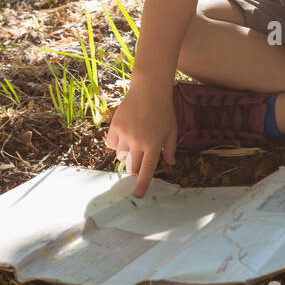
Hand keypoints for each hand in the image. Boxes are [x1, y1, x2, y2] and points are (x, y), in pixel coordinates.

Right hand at [105, 81, 177, 197]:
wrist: (149, 89)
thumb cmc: (163, 109)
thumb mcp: (172, 129)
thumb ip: (170, 148)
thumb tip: (171, 164)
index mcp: (154, 144)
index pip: (147, 170)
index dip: (142, 184)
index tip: (138, 195)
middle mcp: (138, 141)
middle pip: (132, 166)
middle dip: (134, 169)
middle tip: (138, 163)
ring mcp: (125, 134)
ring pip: (122, 156)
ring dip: (127, 156)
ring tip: (134, 143)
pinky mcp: (115, 127)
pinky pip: (112, 144)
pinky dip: (117, 144)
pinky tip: (124, 136)